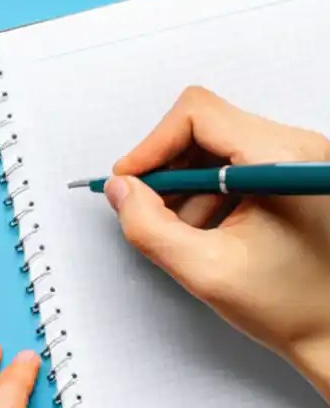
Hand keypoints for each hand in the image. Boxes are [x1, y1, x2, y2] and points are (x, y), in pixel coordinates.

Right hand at [107, 86, 329, 396]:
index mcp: (282, 161)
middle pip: (204, 126)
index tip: (132, 178)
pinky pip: (234, 159)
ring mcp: (298, 159)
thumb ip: (149, 228)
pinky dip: (208, 188)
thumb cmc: (295, 306)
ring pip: (215, 143)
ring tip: (186, 228)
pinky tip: (209, 226)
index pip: (198, 114)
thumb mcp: (207, 271)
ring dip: (186, 182)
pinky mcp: (293, 172)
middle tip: (149, 206)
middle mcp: (297, 148)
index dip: (153, 144)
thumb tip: (122, 191)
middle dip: (168, 168)